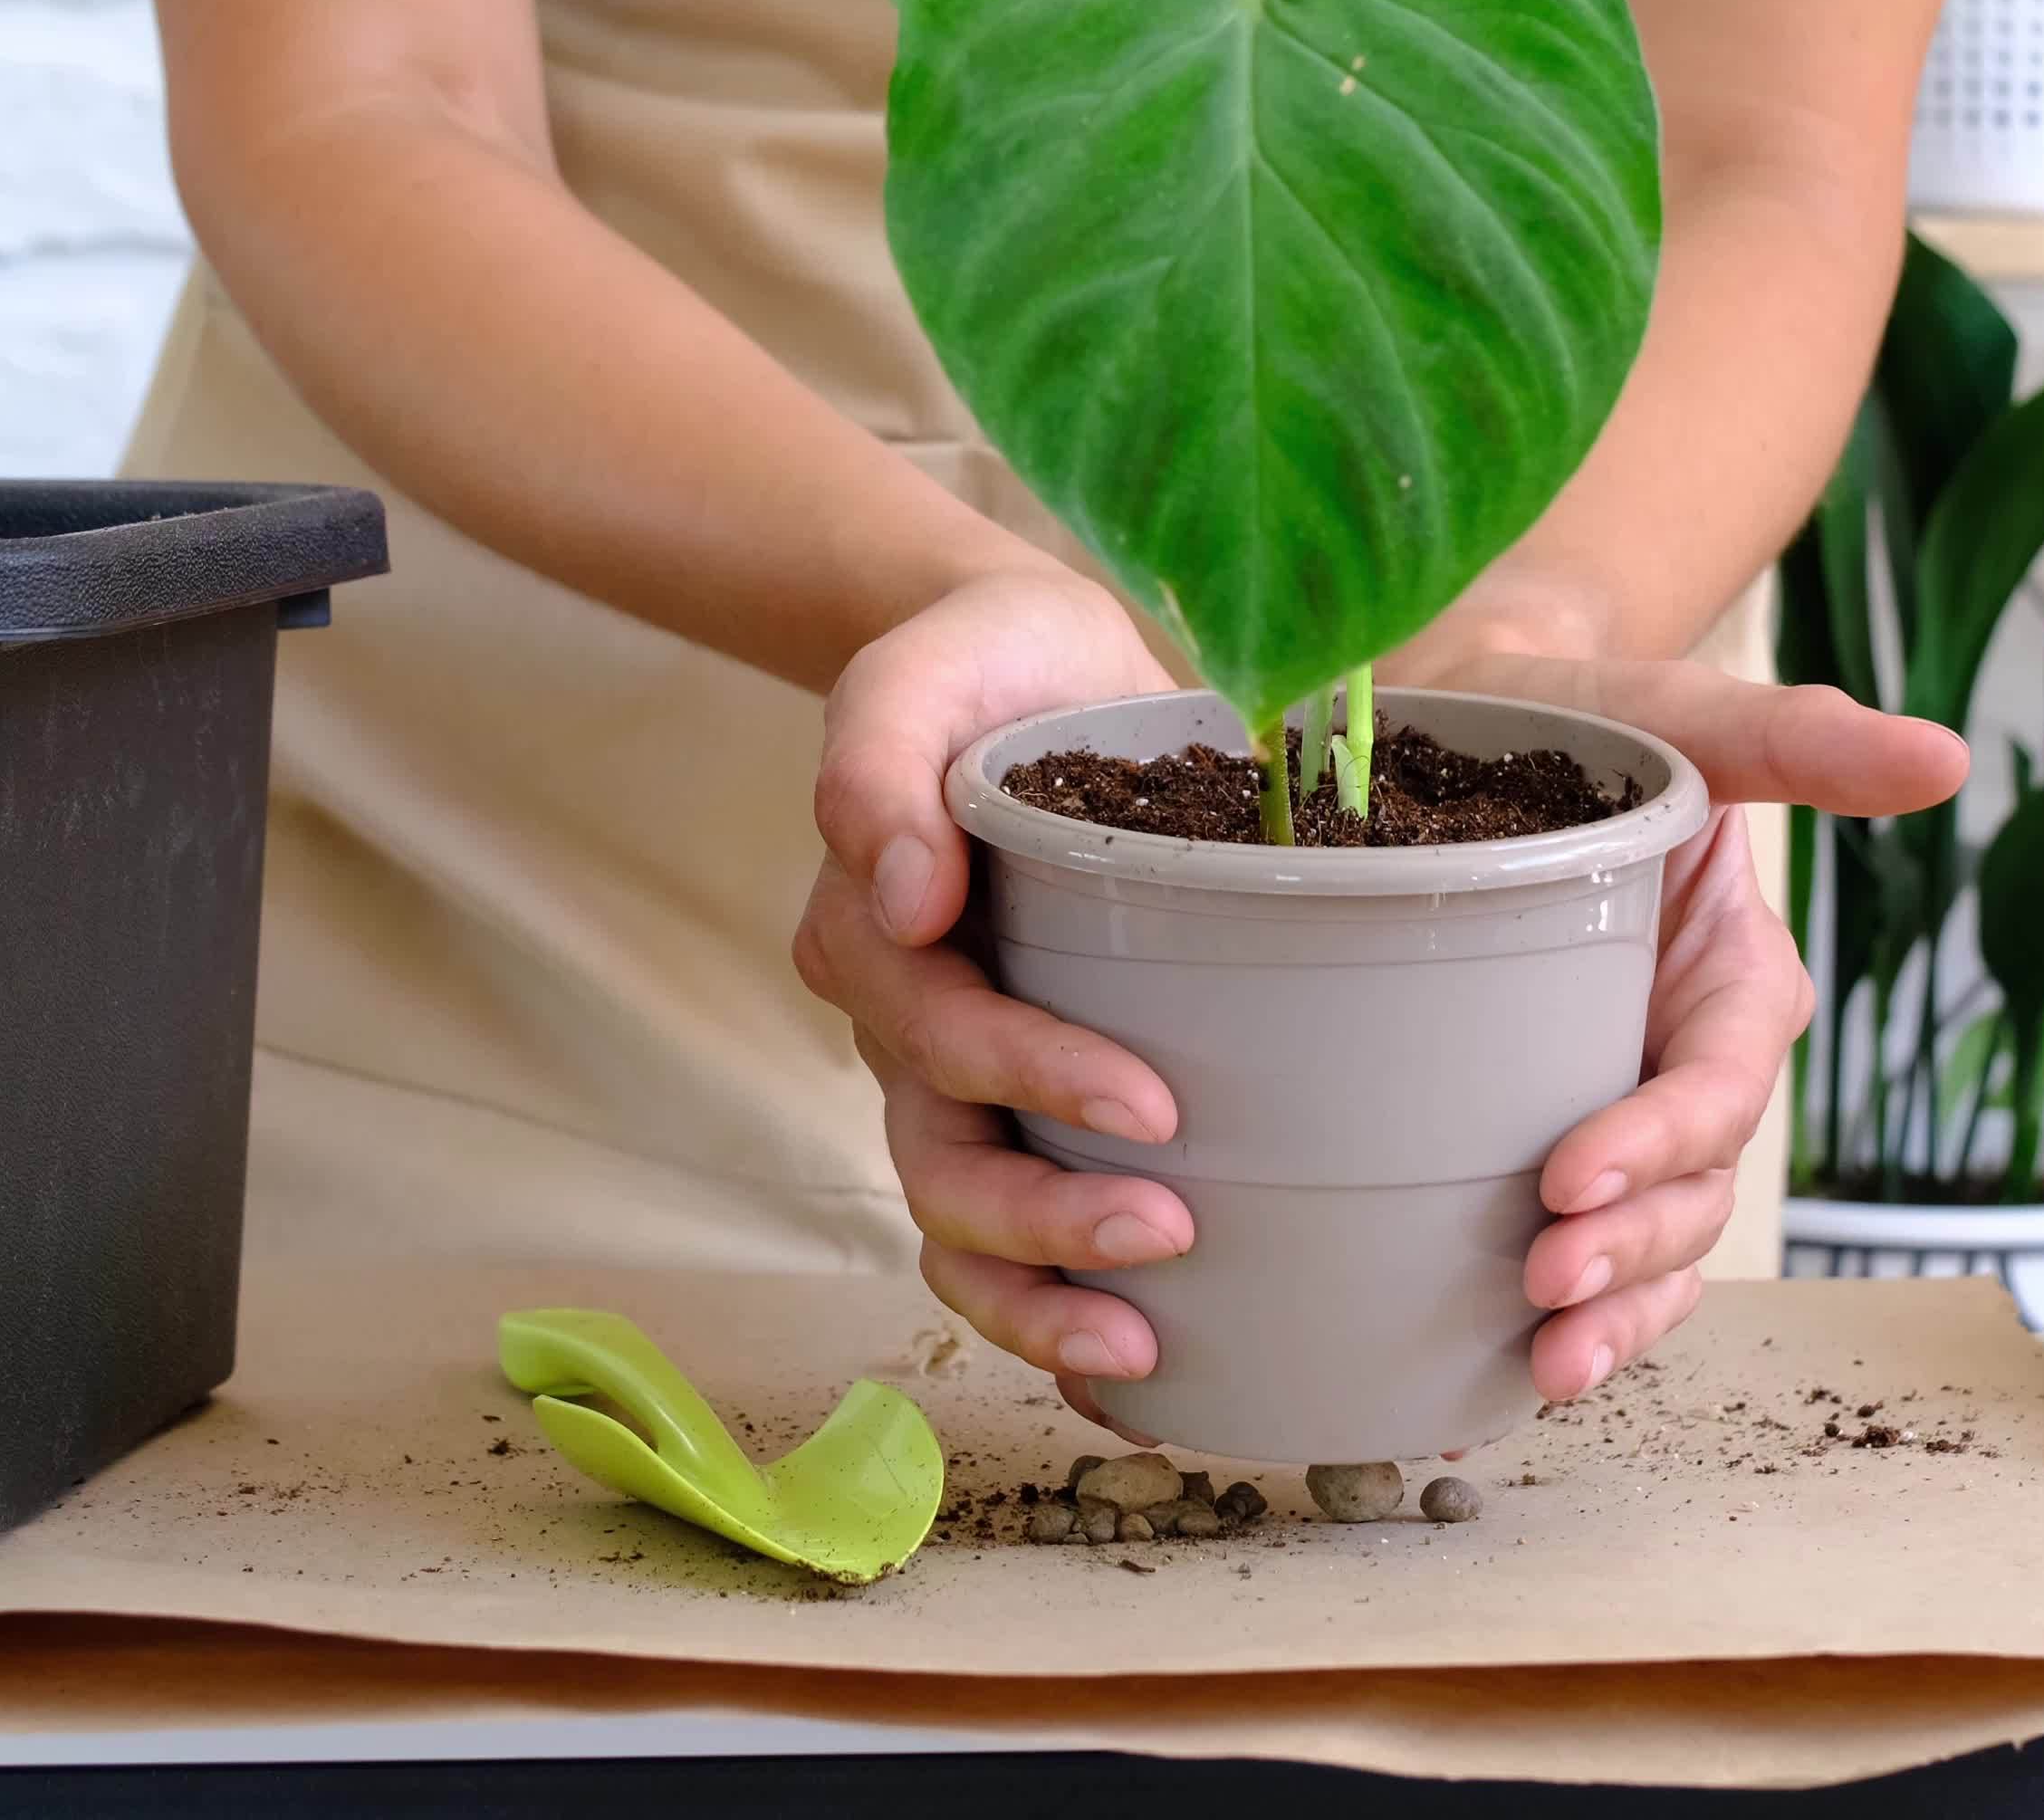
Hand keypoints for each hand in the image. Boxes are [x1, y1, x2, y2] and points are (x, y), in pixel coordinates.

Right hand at [795, 569, 1185, 1432]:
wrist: (1014, 668)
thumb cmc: (981, 664)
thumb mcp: (923, 663)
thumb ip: (879, 759)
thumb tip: (901, 890)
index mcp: (875, 932)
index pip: (944, 1033)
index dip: (1037, 1077)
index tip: (1155, 1105)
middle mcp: (901, 1025)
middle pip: (941, 1164)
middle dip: (1045, 1223)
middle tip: (1168, 1236)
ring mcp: (950, 1078)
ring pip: (961, 1226)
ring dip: (1042, 1298)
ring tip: (1147, 1348)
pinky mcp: (1013, 1099)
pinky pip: (1008, 1233)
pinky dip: (1057, 1312)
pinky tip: (1148, 1380)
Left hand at [1402, 641, 1969, 1400]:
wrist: (1465, 722)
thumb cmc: (1574, 710)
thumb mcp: (1677, 709)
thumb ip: (1797, 739)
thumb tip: (1943, 755)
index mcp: (1734, 985)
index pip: (1717, 1083)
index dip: (1661, 1138)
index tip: (1572, 1174)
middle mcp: (1689, 1066)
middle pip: (1693, 1192)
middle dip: (1633, 1254)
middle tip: (1545, 1279)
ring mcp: (1627, 1116)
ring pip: (1654, 1250)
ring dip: (1612, 1318)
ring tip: (1541, 1363)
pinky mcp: (1554, 1144)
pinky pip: (1588, 1253)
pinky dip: (1562, 1322)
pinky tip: (1493, 1388)